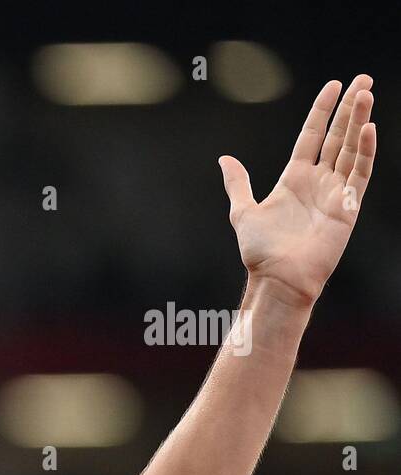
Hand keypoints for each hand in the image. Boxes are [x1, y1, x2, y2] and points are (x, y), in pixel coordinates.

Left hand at [219, 74, 375, 307]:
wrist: (276, 278)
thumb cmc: (260, 251)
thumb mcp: (243, 211)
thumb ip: (238, 184)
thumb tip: (224, 159)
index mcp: (294, 178)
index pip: (312, 135)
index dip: (322, 111)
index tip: (333, 85)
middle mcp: (318, 181)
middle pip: (337, 136)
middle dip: (349, 108)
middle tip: (363, 79)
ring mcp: (335, 192)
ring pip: (351, 149)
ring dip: (359, 122)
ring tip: (366, 94)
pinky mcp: (348, 207)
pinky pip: (359, 175)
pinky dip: (365, 152)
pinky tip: (368, 129)